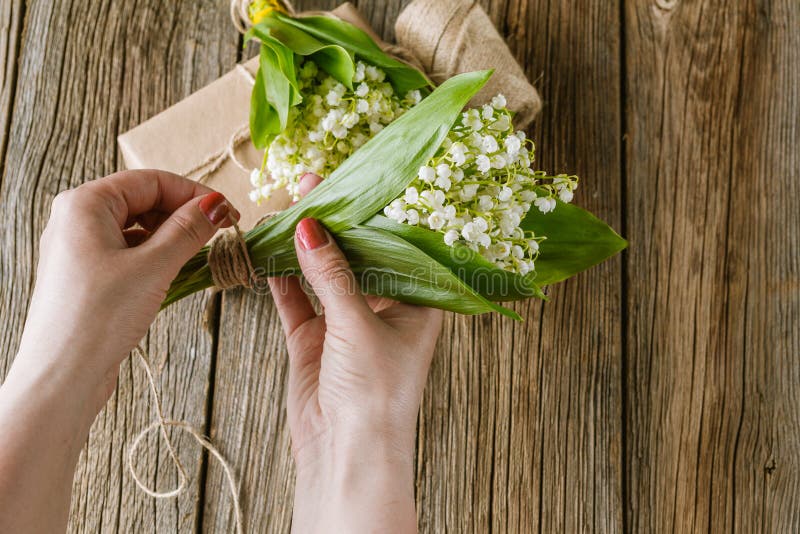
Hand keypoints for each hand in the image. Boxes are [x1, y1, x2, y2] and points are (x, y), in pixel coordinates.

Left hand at [0, 170, 238, 532]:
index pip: (151, 181)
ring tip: (203, 253)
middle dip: (184, 214)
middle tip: (222, 232)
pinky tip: (179, 271)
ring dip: (174, 237)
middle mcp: (78, 219)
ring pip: (139, 228)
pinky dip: (158, 256)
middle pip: (144, 201)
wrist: (61, 378)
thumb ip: (188, 230)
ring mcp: (81, 248)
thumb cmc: (99, 318)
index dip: (194, 193)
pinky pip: (131, 252)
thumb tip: (216, 205)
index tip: (228, 211)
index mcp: (85, 203)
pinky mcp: (89, 275)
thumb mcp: (153, 267)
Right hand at [270, 174, 442, 532]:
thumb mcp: (358, 323)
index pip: (398, 248)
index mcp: (416, 304)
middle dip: (336, 224)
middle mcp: (384, 310)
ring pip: (324, 274)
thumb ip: (332, 274)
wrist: (347, 454)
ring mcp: (346, 324)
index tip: (357, 182)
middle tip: (315, 185)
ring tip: (289, 206)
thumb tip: (310, 226)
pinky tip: (269, 248)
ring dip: (306, 246)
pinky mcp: (313, 340)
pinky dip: (282, 277)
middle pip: (358, 256)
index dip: (377, 215)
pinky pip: (296, 299)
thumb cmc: (376, 392)